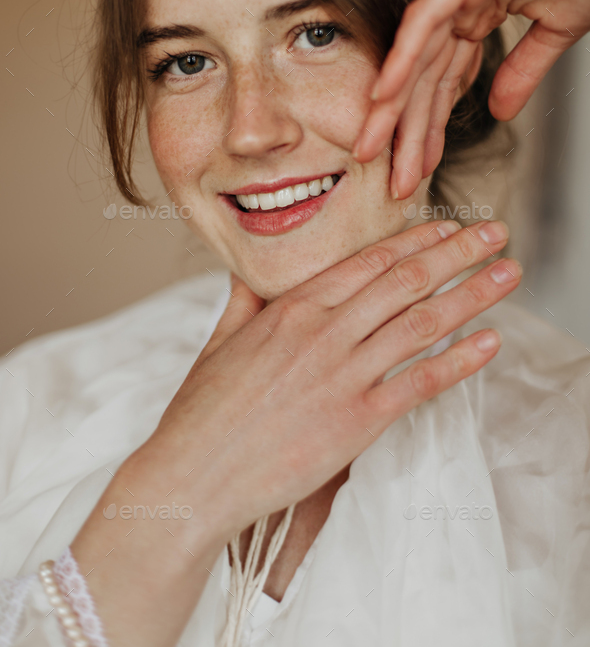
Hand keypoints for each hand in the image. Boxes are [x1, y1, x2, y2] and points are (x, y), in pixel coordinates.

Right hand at [72, 219, 519, 646]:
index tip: (447, 226)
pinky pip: (419, 383)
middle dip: (457, 253)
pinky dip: (459, 361)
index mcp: (291, 308)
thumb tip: (249, 276)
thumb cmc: (202, 412)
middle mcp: (323, 332)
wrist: (191, 476)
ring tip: (508, 273)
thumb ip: (244, 302)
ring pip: (421, 323)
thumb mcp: (219, 342)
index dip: (415, 241)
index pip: (368, 262)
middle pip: (405, 282)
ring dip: (471, 294)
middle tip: (496, 234)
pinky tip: (490, 342)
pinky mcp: (356, 421)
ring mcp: (342, 375)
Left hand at [353, 0, 589, 199]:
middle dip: (406, 132)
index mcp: (477, 10)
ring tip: (372, 151)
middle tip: (393, 180)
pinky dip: (403, 58)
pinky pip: (425, 21)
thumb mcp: (554, 33)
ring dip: (394, 109)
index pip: (445, 80)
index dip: (430, 128)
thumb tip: (498, 112)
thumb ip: (521, 70)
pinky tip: (384, 96)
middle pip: (424, 77)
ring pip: (418, 57)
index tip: (419, 169)